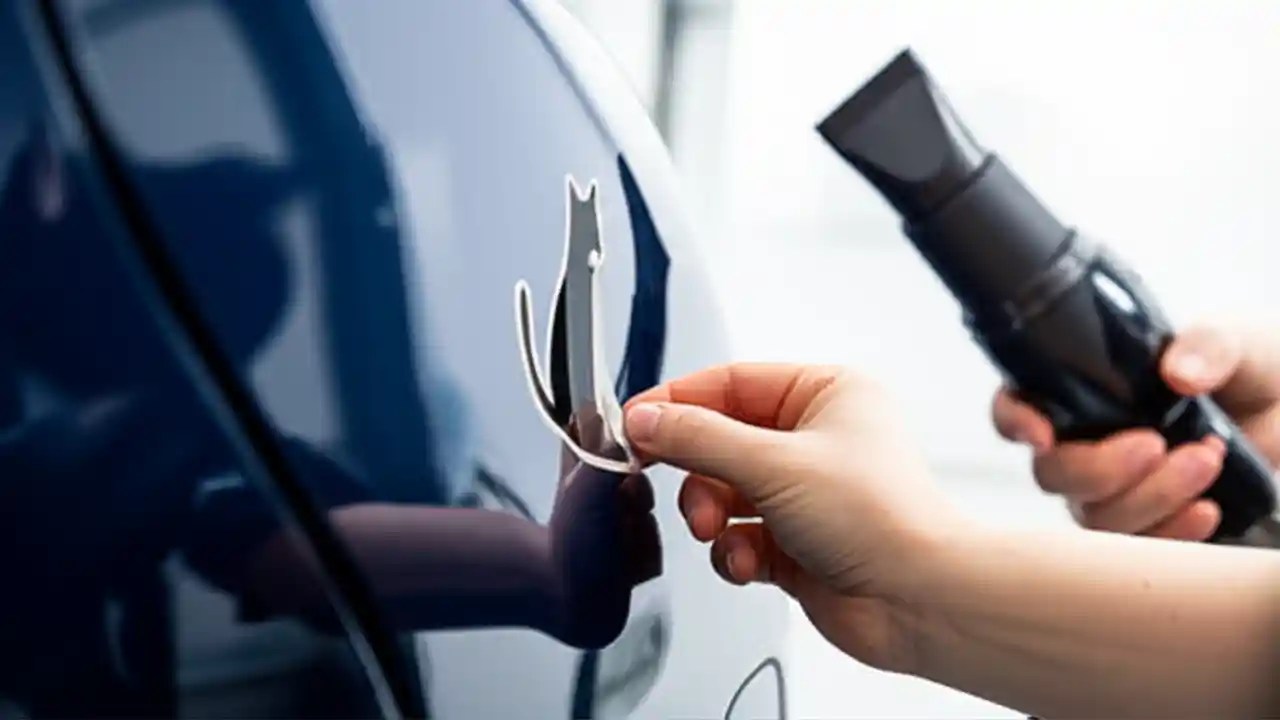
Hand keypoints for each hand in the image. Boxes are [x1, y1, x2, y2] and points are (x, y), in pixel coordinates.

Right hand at [623, 363, 964, 672]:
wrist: (919, 601)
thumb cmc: (881, 519)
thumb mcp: (773, 463)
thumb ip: (698, 438)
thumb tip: (645, 418)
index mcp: (826, 394)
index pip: (731, 383)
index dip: (678, 402)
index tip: (633, 422)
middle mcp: (817, 439)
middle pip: (720, 440)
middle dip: (697, 472)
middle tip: (673, 482)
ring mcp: (806, 493)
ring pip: (724, 492)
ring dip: (713, 515)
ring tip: (717, 529)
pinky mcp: (796, 543)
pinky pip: (739, 537)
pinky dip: (734, 551)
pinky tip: (748, 561)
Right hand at [992, 325, 1279, 539]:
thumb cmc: (1254, 373)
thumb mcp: (1240, 344)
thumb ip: (1209, 345)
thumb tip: (1177, 372)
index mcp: (1082, 390)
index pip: (1016, 408)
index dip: (1015, 422)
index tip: (1042, 432)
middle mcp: (1085, 443)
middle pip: (1052, 474)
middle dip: (1100, 468)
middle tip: (1157, 443)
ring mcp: (1115, 491)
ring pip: (1095, 518)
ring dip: (1150, 497)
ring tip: (1207, 460)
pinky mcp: (1152, 528)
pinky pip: (1139, 551)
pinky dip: (1172, 534)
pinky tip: (1209, 508)